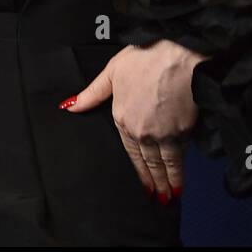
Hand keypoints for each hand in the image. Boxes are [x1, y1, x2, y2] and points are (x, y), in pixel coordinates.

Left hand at [61, 40, 210, 201]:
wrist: (178, 53)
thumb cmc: (147, 56)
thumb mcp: (112, 71)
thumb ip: (92, 93)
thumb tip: (69, 106)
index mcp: (122, 118)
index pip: (130, 151)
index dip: (138, 170)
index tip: (143, 185)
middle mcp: (141, 131)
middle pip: (148, 162)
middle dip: (154, 182)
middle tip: (158, 198)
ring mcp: (162, 134)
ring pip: (164, 163)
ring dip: (168, 181)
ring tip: (171, 195)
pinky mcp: (182, 130)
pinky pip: (180, 153)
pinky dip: (180, 169)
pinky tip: (182, 178)